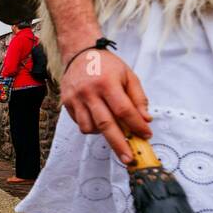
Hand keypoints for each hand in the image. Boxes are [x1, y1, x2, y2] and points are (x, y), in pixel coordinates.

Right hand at [59, 48, 151, 164]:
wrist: (80, 53)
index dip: (136, 125)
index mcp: (107, 83)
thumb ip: (138, 98)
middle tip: (128, 158)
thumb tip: (145, 120)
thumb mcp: (128, 75)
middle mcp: (89, 92)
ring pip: (89, 127)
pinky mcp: (67, 104)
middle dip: (119, 144)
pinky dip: (91, 126)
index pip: (124, 110)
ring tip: (112, 129)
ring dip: (103, 134)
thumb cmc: (107, 65)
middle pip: (106, 124)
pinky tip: (98, 118)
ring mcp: (76, 99)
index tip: (146, 135)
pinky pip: (80, 123)